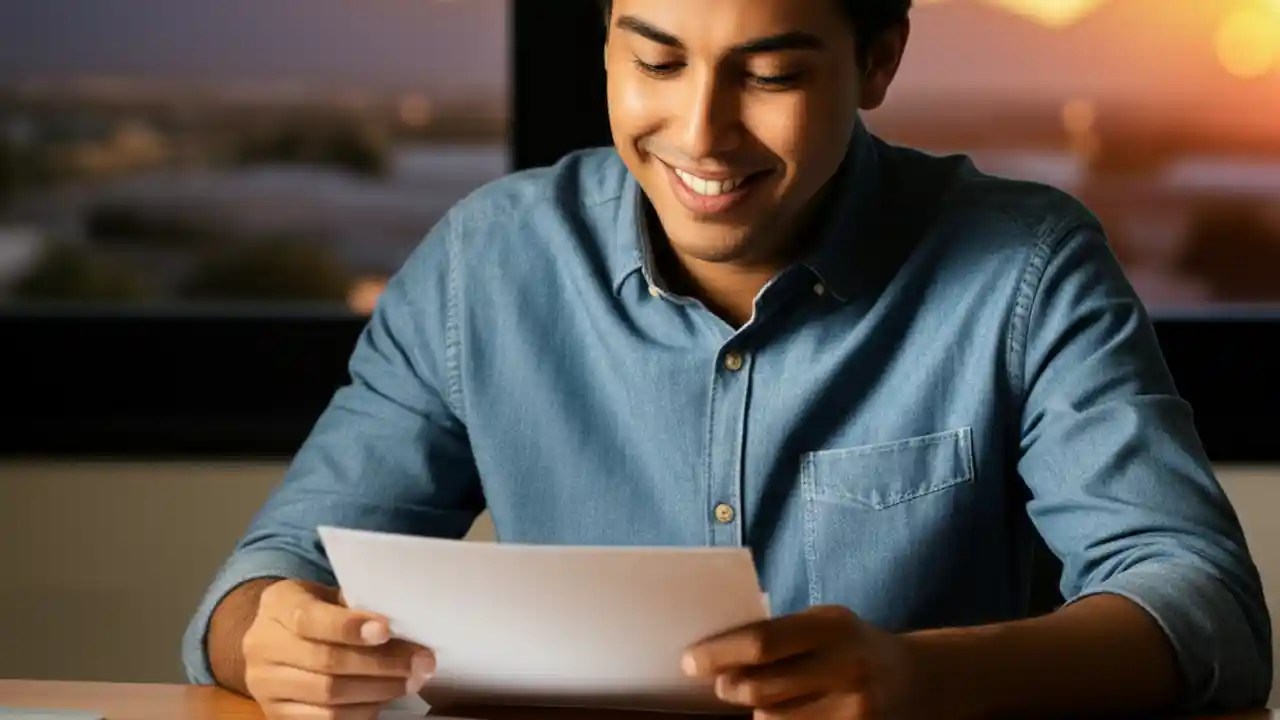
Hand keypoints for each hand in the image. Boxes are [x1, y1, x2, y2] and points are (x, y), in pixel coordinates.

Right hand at [242, 579, 434, 719]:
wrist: (270, 639)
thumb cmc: (311, 610)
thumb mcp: (325, 594)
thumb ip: (353, 604)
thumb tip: (399, 621)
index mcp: (278, 606)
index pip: (311, 619)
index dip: (350, 627)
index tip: (386, 630)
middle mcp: (264, 647)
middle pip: (326, 662)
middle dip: (381, 664)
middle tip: (420, 662)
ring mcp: (265, 685)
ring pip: (328, 696)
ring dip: (378, 691)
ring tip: (411, 681)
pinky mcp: (276, 714)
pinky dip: (361, 712)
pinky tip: (384, 699)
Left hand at [681, 605, 920, 719]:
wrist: (916, 678)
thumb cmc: (852, 644)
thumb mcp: (824, 623)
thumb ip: (780, 632)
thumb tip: (718, 650)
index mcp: (831, 626)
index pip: (761, 642)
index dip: (718, 653)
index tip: (689, 660)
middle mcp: (845, 666)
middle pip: (761, 687)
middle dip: (729, 687)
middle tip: (721, 684)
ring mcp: (854, 708)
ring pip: (772, 718)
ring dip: (756, 709)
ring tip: (767, 694)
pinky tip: (789, 711)